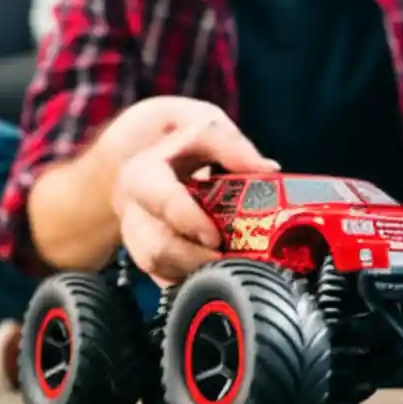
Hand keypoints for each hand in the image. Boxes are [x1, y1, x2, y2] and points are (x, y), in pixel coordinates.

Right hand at [108, 101, 278, 286]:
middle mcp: (133, 211)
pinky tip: (216, 275)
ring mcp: (137, 238)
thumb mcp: (201, 122)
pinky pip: (165, 281)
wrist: (139, 148)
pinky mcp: (147, 256)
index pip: (162, 203)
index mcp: (142, 175)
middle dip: (197, 260)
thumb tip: (269, 170)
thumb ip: (231, 145)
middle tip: (234, 261)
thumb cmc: (173, 133)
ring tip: (231, 268)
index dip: (189, 222)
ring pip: (159, 270)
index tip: (214, 237)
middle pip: (158, 248)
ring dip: (196, 273)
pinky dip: (191, 281)